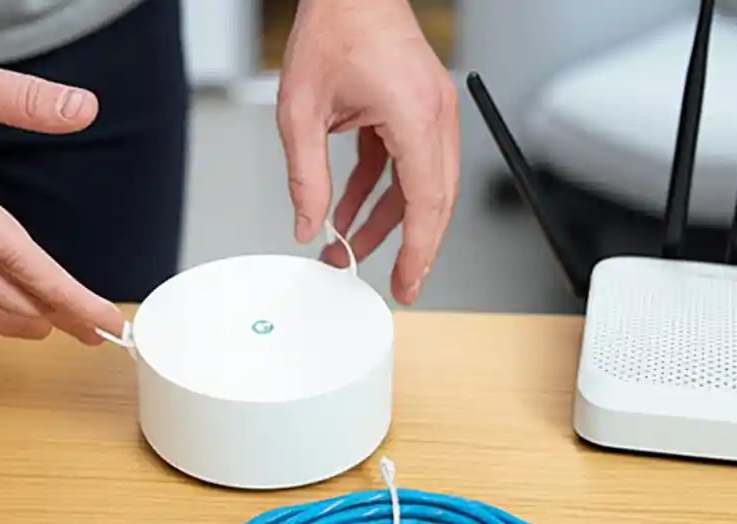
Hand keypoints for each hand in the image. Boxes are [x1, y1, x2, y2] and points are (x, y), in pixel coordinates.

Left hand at [277, 0, 458, 304]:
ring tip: (351, 247)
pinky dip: (381, 189)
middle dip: (413, 246)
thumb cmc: (333, 27)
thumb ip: (306, 175)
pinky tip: (352, 210)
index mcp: (415, 115)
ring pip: (421, 184)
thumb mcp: (301, 111)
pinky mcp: (416, 106)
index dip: (419, 250)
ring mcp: (430, 110)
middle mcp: (433, 114)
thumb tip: (308, 222)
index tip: (409, 282)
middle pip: (434, 200)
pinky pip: (405, 162)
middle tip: (396, 283)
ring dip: (388, 218)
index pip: (427, 201)